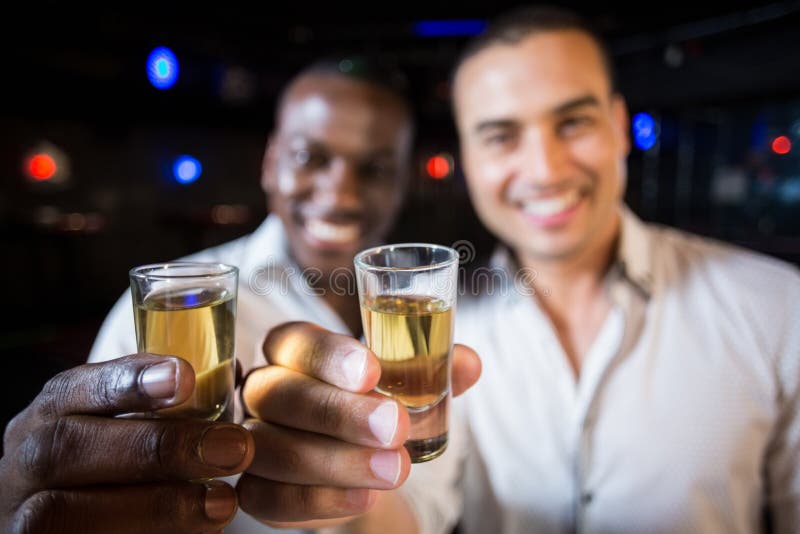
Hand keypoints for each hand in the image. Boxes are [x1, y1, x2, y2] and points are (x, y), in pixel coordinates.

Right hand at [1, 354, 254, 533]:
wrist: (85, 528)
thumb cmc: (117, 478)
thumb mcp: (126, 435)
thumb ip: (165, 411)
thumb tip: (229, 378)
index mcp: (45, 420)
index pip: (72, 389)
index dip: (125, 381)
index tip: (187, 378)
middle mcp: (23, 466)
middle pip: (65, 448)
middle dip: (157, 446)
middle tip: (234, 448)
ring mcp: (21, 518)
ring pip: (63, 511)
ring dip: (155, 506)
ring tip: (222, 502)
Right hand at [238, 321, 480, 528]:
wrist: (360, 464)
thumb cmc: (376, 407)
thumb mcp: (407, 384)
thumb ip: (434, 368)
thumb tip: (468, 363)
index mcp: (292, 349)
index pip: (296, 341)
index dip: (330, 356)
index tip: (373, 372)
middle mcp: (262, 389)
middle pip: (281, 394)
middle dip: (340, 414)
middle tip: (395, 428)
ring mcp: (251, 440)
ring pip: (274, 448)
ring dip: (337, 461)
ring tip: (395, 469)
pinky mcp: (255, 489)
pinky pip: (270, 498)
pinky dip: (319, 500)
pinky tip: (365, 497)